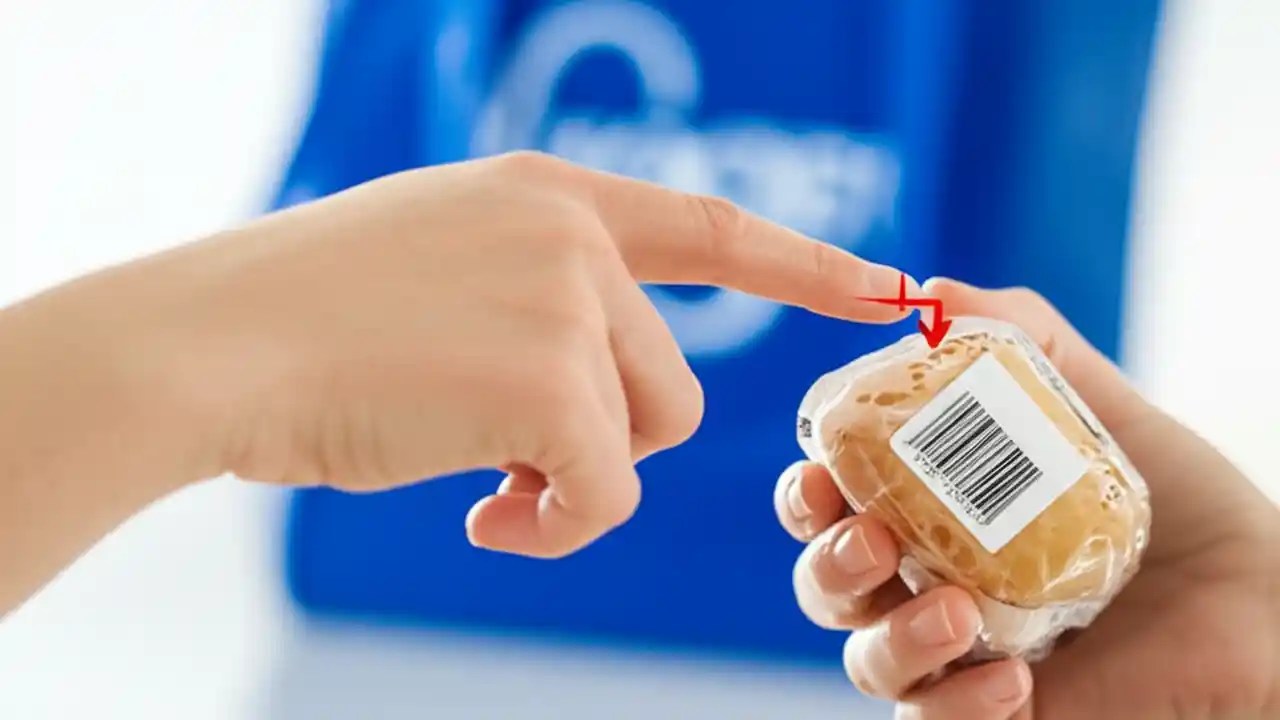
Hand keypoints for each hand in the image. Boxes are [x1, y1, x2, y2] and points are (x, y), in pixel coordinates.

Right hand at [0, 151, 913, 610]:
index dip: (801, 263)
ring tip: (484, 479)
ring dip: (574, 478)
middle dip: (606, 438)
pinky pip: (606, 493)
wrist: (210, 345)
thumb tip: (609, 389)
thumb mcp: (441, 265)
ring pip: (646, 435)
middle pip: (671, 378)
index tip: (884, 286)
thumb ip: (540, 297)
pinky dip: (553, 524)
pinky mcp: (551, 383)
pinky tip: (479, 513)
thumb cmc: (306, 320)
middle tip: (509, 460)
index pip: (709, 227)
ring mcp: (565, 301)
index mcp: (546, 195)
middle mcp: (571, 233)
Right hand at [774, 279, 1279, 718]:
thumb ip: (1029, 345)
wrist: (1273, 617)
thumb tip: (931, 289)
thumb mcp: (1110, 414)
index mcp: (944, 519)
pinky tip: (1012, 682)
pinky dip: (954, 704)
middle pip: (831, 585)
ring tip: (955, 612)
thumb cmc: (1196, 519)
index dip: (809, 493)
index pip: (841, 508)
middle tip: (872, 540)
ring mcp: (964, 662)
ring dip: (891, 636)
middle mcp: (939, 587)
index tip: (818, 469)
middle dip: (828, 561)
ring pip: (869, 660)